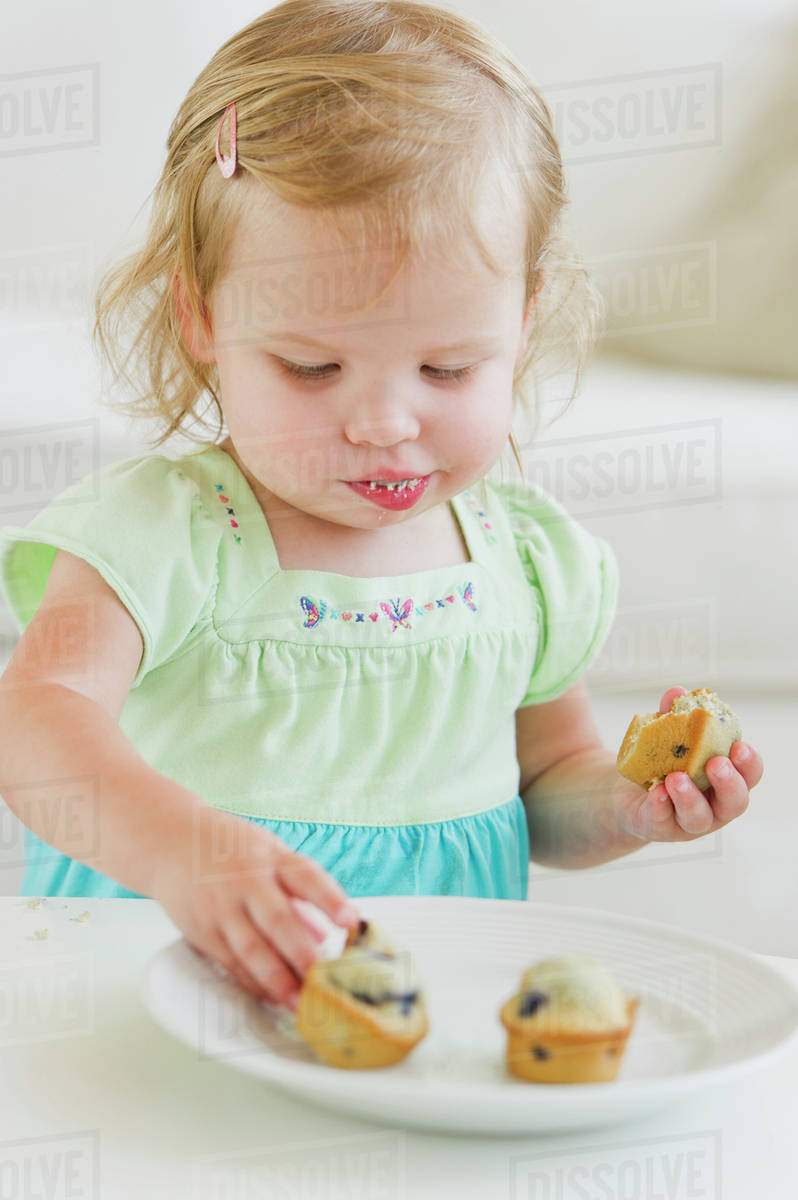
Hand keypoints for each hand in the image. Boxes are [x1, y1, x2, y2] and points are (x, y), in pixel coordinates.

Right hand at [150, 805, 359, 1008]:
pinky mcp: (203, 930)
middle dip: (303, 954)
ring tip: (300, 1002)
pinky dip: (253, 982)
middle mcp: (246, 881)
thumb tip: (326, 937)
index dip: (330, 899)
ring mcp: (222, 907)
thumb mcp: (270, 856)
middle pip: (278, 920)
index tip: (351, 921)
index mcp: (271, 858)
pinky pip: (231, 962)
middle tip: (325, 981)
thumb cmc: (231, 849)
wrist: (171, 841)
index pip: (306, 877)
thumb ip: (300, 894)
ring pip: (252, 949)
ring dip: (278, 979)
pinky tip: (272, 996)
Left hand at [615, 685, 762, 842]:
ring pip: (699, 817)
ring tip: (677, 777)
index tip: (739, 746)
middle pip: (734, 802)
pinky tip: (656, 792)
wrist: (627, 795)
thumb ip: (674, 716)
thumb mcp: (667, 737)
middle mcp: (714, 806)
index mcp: (724, 780)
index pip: (749, 775)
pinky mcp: (660, 828)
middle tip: (716, 764)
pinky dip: (661, 806)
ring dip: (691, 797)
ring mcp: (688, 822)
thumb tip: (677, 693)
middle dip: (729, 783)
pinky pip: (663, 821)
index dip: (749, 763)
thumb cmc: (661, 765)